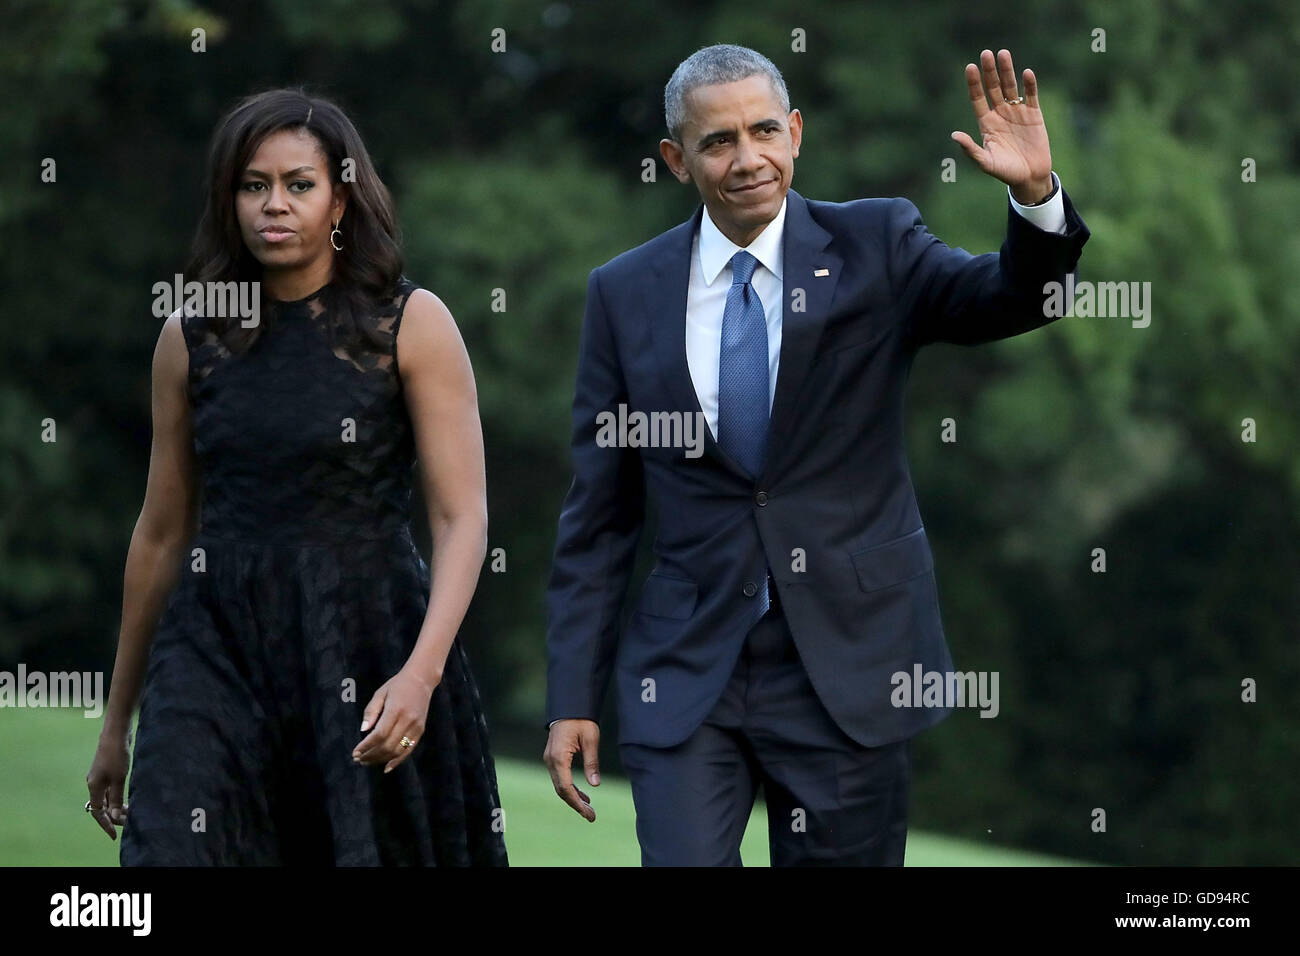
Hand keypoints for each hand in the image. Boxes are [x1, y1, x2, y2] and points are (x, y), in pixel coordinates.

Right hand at [86, 726, 130, 839]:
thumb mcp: (118, 778)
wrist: (115, 734)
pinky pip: (111, 790)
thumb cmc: (116, 755)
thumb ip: (117, 798)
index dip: (106, 824)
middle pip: (102, 806)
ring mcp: (100, 777)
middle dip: (114, 817)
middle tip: (129, 823)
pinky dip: (118, 797)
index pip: (97, 812)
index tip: (115, 835)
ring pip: (107, 798)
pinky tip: (128, 799)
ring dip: (117, 807)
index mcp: (94, 787)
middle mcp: (94, 783)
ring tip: (131, 813)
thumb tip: (115, 817)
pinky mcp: (107, 770)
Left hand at [353, 665, 438, 773]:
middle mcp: (408, 720)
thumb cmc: (397, 685)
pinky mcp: (421, 730)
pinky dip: (397, 761)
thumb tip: (363, 731)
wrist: (422, 679)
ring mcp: (416, 726)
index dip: (366, 746)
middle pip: (387, 745)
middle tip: (358, 759)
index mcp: (396, 709)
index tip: (355, 752)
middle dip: (371, 755)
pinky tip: (386, 767)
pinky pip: (408, 750)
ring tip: (367, 762)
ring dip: (381, 759)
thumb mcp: (380, 693)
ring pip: (397, 751)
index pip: (379, 734)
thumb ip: (371, 712)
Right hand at [543, 719, 599, 821]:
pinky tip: (583, 795)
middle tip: (591, 816)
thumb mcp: (591, 739)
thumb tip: (595, 785)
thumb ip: (592, 762)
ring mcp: (550, 760)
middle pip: (561, 790)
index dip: (577, 802)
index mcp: (558, 757)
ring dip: (574, 797)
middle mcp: (550, 761)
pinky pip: (561, 778)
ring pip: (560, 785)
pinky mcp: (553, 759)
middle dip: (576, 804)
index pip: (566, 787)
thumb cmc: (581, 721)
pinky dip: (571, 788)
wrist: (569, 707)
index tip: (590, 813)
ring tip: (589, 809)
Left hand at [951, 48, 1053, 202]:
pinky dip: (1030, 85)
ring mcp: (1017, 112)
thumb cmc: (1005, 172)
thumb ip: (970, 149)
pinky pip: (1031, 96)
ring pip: (1010, 87)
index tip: (970, 67)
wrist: (1029, 177)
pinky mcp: (1034, 115)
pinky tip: (1026, 73)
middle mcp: (1000, 114)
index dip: (974, 83)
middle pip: (993, 88)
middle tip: (986, 53)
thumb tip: (954, 135)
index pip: (977, 98)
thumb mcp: (985, 162)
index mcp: (986, 123)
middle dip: (989, 71)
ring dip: (1007, 71)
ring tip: (1003, 54)